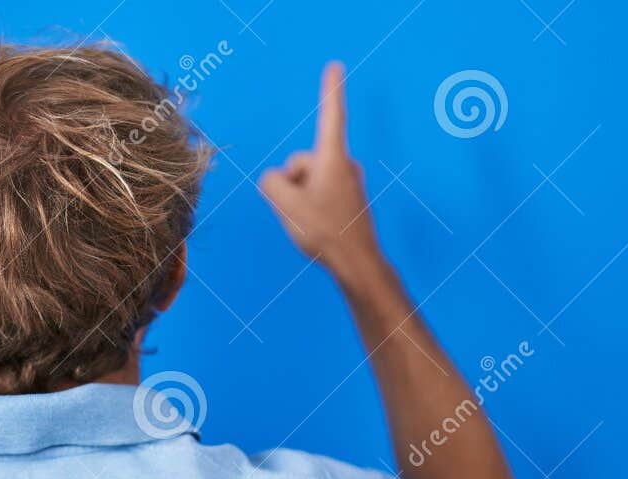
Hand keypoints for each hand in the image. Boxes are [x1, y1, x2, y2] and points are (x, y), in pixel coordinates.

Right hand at [259, 62, 383, 286]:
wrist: (356, 263)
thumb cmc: (324, 232)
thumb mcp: (285, 204)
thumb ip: (271, 182)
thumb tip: (275, 180)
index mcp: (332, 158)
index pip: (331, 115)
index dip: (331, 90)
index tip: (336, 65)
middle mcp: (344, 165)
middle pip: (302, 161)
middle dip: (291, 182)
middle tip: (299, 211)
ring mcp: (348, 182)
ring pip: (308, 180)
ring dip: (300, 197)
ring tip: (309, 223)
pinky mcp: (348, 199)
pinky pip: (317, 194)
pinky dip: (310, 207)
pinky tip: (317, 228)